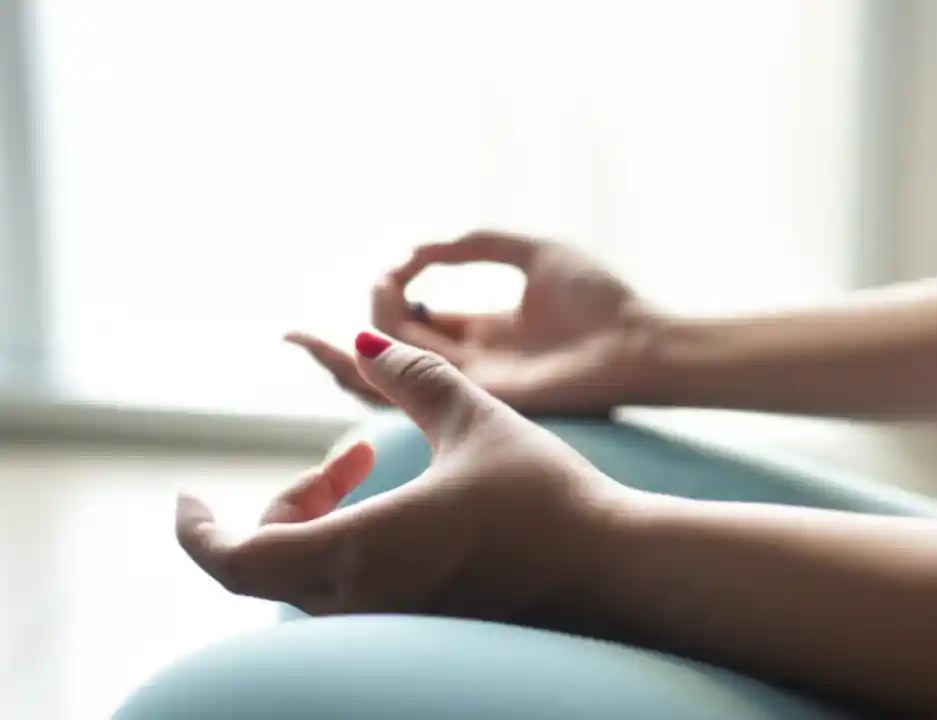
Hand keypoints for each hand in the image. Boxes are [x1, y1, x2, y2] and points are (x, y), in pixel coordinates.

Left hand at [177, 333, 630, 621]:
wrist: (613, 570)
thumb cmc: (546, 498)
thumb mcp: (475, 418)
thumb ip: (413, 375)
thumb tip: (363, 340)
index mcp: (362, 550)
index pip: (234, 558)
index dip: (197, 528)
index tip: (188, 496)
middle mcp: (365, 601)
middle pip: (269, 563)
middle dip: (287, 503)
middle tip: (348, 459)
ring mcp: (394, 625)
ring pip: (309, 582)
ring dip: (319, 527)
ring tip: (375, 473)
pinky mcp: (426, 631)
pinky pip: (349, 597)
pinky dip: (349, 553)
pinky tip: (403, 516)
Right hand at [287, 230, 657, 413]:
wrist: (641, 343)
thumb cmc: (601, 300)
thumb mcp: (530, 252)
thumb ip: (472, 244)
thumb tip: (412, 250)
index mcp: (483, 333)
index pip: (412, 327)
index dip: (383, 303)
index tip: (387, 270)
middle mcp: (469, 365)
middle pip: (387, 363)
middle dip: (336, 350)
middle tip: (291, 337)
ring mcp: (471, 388)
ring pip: (388, 383)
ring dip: (341, 360)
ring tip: (301, 340)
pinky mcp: (476, 399)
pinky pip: (410, 389)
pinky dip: (375, 366)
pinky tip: (352, 340)